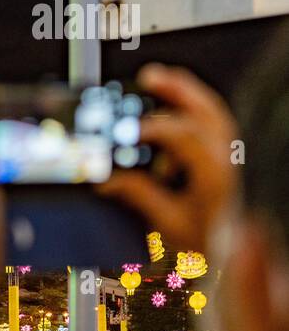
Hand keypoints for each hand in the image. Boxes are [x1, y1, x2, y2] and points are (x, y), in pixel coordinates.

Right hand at [96, 64, 238, 252]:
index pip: (188, 139)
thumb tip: (106, 178)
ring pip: (210, 112)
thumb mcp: (165, 223)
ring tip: (155, 78)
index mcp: (214, 178)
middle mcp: (225, 162)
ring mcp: (224, 157)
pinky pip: (207, 122)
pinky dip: (187, 106)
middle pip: (208, 114)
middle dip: (179, 91)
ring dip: (183, 92)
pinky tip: (166, 101)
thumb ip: (138, 197)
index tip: (127, 130)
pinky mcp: (217, 156)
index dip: (156, 129)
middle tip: (149, 76)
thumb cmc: (199, 243)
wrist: (222, 254)